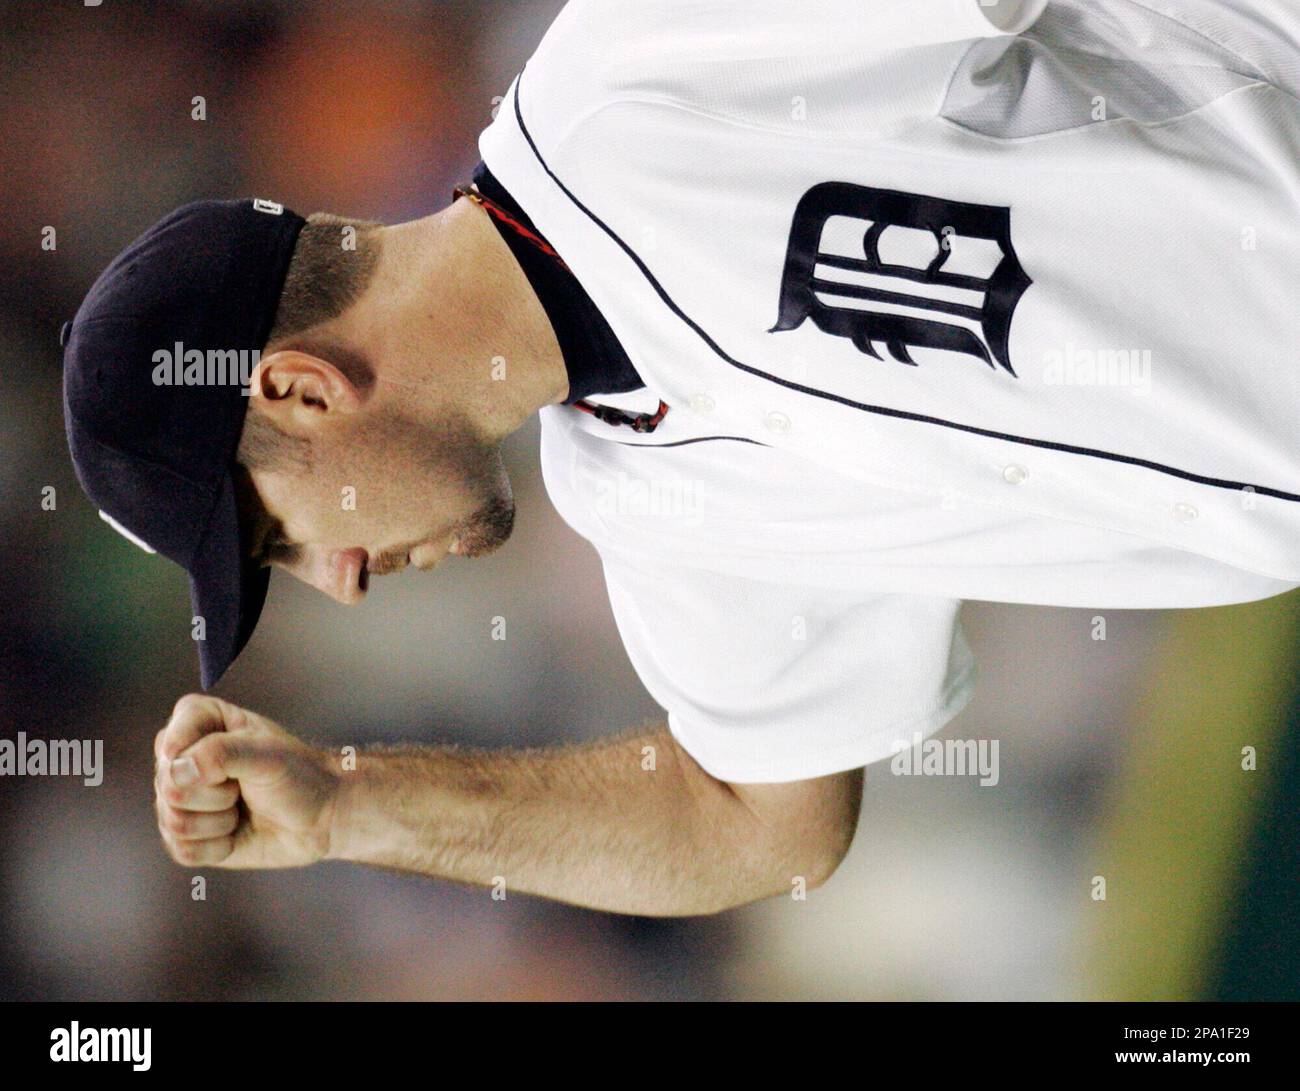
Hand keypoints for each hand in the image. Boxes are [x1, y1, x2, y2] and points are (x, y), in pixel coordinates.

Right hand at [154, 694, 339, 868]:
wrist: (321, 818)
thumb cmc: (299, 775)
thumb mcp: (266, 754)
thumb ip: (220, 752)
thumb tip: (176, 769)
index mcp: (199, 722)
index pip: (170, 741)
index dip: (201, 758)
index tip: (243, 757)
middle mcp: (182, 758)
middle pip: (170, 787)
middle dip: (218, 794)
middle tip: (245, 786)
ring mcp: (181, 799)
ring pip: (175, 821)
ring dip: (220, 822)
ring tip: (243, 806)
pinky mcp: (186, 837)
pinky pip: (182, 850)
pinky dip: (218, 847)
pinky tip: (236, 832)